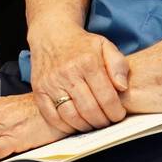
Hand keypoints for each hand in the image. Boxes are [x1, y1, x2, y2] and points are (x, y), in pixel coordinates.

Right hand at [27, 15, 129, 132]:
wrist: (51, 35)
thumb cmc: (81, 44)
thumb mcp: (105, 46)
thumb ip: (118, 65)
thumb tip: (122, 88)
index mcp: (88, 62)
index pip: (106, 97)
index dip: (116, 112)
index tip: (119, 115)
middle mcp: (68, 73)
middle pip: (89, 110)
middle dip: (102, 122)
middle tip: (107, 122)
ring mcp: (51, 83)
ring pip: (71, 117)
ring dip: (86, 126)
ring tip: (93, 123)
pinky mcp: (39, 91)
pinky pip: (52, 117)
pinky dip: (66, 126)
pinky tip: (75, 123)